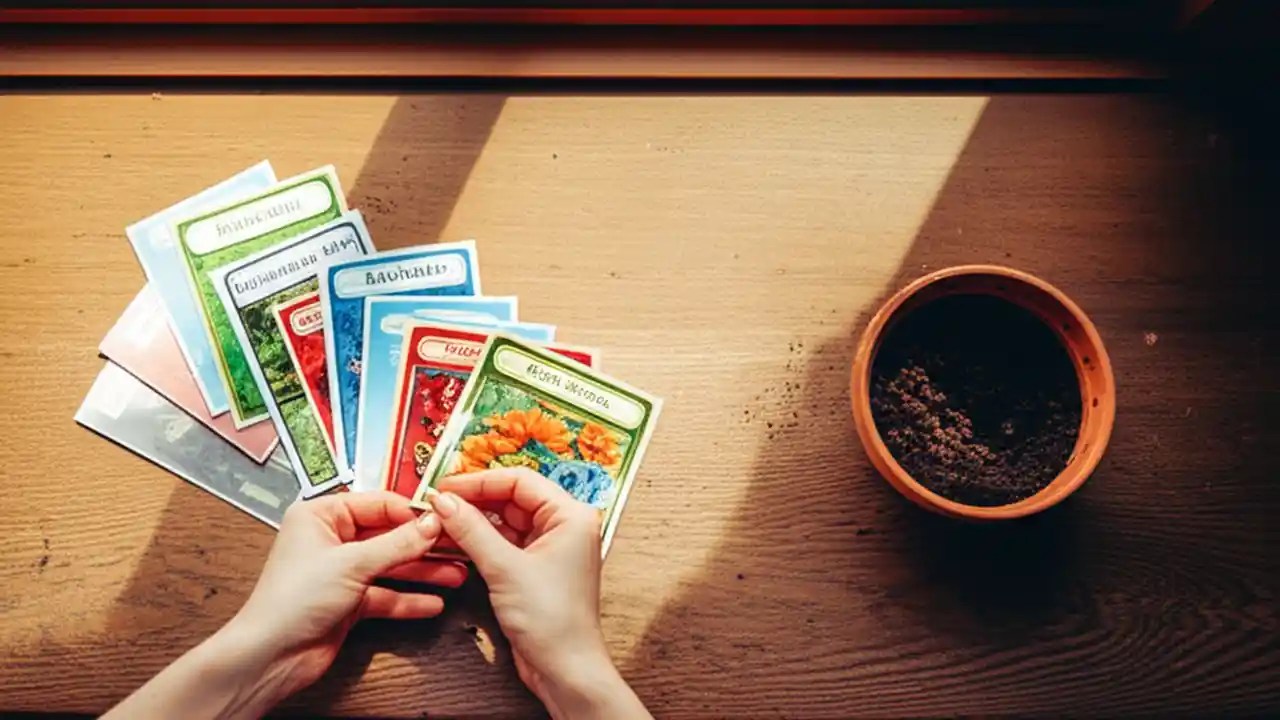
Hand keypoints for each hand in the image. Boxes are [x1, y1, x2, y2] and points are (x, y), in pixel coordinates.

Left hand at [105, 492, 466, 719]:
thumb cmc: (291, 602)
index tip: (445, 519)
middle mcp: (331, 540)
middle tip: (456, 546)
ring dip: (423, 572)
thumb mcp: (352, 563)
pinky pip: (386, 594)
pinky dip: (408, 599)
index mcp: (321, 516)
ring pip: (391, 565)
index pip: (379, 504)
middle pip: (389, 535)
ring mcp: (341, 572)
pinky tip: (433, 602)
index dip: (413, 512)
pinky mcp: (348, 601)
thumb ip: (398, 543)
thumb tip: (432, 522)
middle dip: (424, 544)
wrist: (271, 656)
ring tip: (456, 574)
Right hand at [427, 468, 650, 719]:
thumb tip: (445, 501)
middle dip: (474, 500)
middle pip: (511, 499)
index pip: (520, 480)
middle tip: (438, 502)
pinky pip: (504, 544)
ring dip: (474, 522)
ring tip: (440, 520)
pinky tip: (454, 540)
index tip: (447, 485)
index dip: (480, 480)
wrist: (564, 669)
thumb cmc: (553, 621)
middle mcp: (564, 527)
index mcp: (571, 516)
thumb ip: (472, 530)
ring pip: (505, 522)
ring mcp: (549, 548)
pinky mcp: (535, 569)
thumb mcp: (504, 569)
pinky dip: (480, 542)